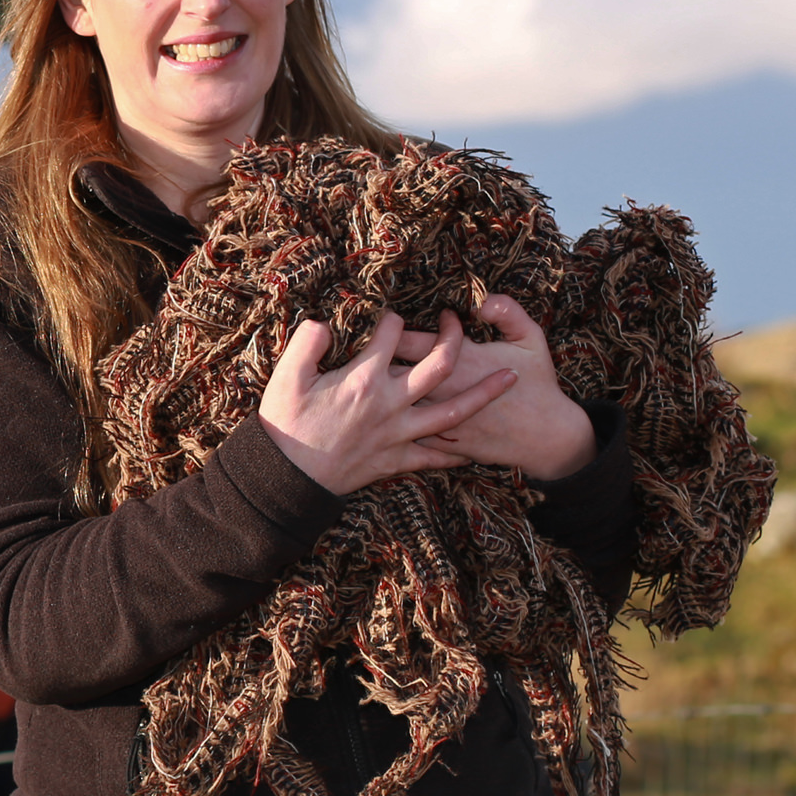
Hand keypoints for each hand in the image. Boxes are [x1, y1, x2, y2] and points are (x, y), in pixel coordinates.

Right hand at [258, 309, 519, 495]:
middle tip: (455, 322)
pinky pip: (435, 456)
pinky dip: (456, 452)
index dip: (392, 319)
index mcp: (363, 378)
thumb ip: (307, 344)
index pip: (392, 334)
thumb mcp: (286, 379)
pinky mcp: (396, 459)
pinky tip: (473, 447)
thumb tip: (324, 322)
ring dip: (484, 394)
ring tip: (510, 378)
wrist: (289, 479)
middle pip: (439, 365)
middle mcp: (390, 403)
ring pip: (453, 411)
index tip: (390, 315)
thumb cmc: (285, 426)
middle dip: (453, 338)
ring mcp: (398, 433)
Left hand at [395, 295, 594, 479]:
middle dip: (379, 361)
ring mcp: (440, 419)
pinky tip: (395, 413)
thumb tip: (481, 300)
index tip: (402, 323)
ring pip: (395, 404)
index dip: (397, 329)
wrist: (546, 436)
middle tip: (378, 353)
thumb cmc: (539, 383)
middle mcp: (443, 390)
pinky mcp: (441, 442)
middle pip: (392, 371)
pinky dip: (397, 422)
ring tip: (381, 383)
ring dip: (385, 392)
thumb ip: (507, 312)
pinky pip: (407, 432)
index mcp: (460, 361)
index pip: (408, 340)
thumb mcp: (530, 338)